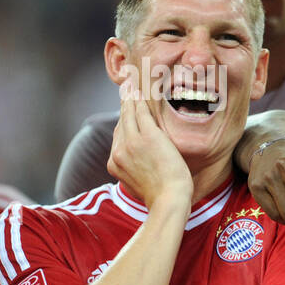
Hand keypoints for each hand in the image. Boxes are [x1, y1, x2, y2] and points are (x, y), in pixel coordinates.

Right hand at [107, 85, 192, 207]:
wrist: (169, 200)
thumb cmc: (162, 197)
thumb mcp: (140, 185)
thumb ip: (134, 173)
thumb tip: (137, 172)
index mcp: (115, 164)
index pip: (119, 137)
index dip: (123, 123)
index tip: (125, 113)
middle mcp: (118, 151)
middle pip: (121, 123)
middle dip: (123, 106)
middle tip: (125, 90)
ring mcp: (132, 143)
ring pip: (129, 114)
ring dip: (129, 98)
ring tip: (131, 85)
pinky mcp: (148, 136)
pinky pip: (142, 113)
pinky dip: (139, 100)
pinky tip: (140, 90)